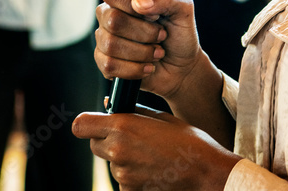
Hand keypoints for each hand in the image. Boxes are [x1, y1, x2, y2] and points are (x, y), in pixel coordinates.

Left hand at [72, 106, 239, 190]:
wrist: (206, 173)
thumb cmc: (188, 141)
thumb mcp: (160, 117)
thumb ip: (131, 111)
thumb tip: (107, 105)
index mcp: (123, 127)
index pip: (81, 126)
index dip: (88, 124)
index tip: (97, 124)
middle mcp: (117, 151)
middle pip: (95, 145)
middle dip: (108, 141)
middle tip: (133, 140)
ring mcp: (122, 175)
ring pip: (111, 163)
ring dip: (124, 159)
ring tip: (151, 156)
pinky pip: (123, 181)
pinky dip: (134, 177)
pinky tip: (154, 171)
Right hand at [94, 0, 201, 99]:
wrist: (182, 66)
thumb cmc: (180, 34)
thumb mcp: (182, 9)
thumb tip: (138, 2)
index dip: (131, 5)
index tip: (155, 16)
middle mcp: (110, 14)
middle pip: (112, 20)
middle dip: (145, 33)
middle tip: (161, 36)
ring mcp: (104, 39)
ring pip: (111, 45)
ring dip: (142, 53)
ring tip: (157, 53)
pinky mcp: (105, 62)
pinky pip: (109, 65)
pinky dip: (135, 69)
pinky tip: (147, 66)